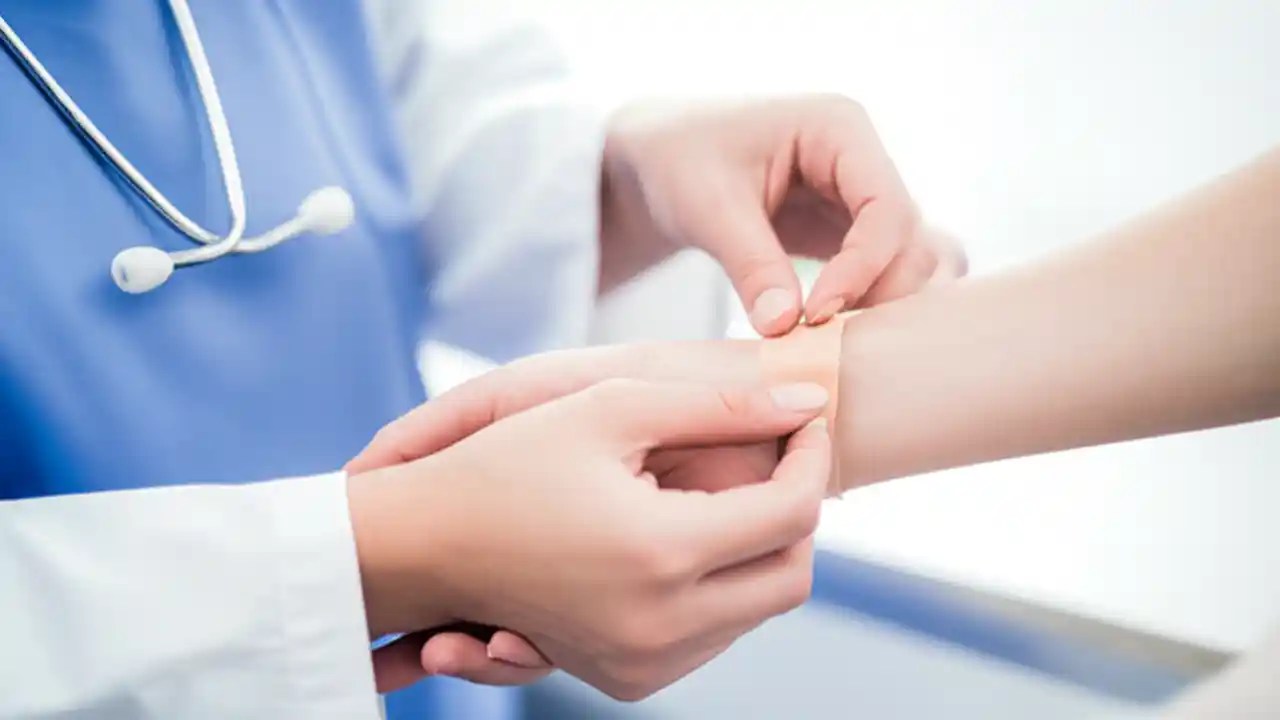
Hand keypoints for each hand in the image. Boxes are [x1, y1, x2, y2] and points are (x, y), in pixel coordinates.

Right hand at [347, 379, 830, 699]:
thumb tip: (813, 405)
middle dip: (798, 512)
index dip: (811, 457)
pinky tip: (684, 539)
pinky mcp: (630, 679)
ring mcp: (645, 663)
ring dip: (758, 550)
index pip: (792, 512)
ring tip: (721, 492)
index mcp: (660, 554)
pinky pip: (715, 636)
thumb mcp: (611, 408)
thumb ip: (721, 405)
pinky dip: (720, 586)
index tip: (804, 420)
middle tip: (776, 459)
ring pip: (759, 610)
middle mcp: (662, 627)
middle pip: (792, 576)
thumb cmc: (509, 463)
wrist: (423, 546)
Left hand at [601, 95, 966, 334]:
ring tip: (836, 346)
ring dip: (886, 306)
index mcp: (840, 128)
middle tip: (831, 346)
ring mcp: (862, 200)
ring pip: (911, 261)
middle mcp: (865, 161)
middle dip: (881, 295)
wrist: (659, 161)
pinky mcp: (850, 235)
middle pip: (910, 240)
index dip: (862, 269)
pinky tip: (838, 341)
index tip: (817, 317)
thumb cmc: (678, 161)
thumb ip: (750, 264)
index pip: (885, 208)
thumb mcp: (707, 207)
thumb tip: (785, 328)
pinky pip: (886, 274)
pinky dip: (874, 308)